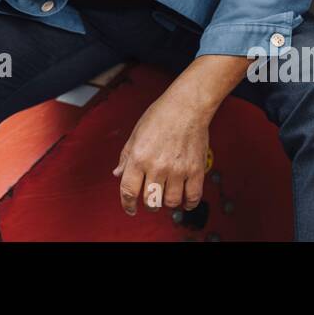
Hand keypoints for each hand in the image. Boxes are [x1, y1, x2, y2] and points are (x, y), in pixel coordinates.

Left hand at [112, 84, 212, 214]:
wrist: (187, 105)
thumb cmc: (160, 116)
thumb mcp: (136, 133)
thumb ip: (126, 156)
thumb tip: (117, 174)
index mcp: (139, 157)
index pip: (128, 190)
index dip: (127, 204)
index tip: (130, 209)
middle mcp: (157, 166)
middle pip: (150, 201)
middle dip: (149, 204)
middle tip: (152, 199)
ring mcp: (178, 170)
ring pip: (170, 202)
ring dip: (167, 203)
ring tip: (167, 195)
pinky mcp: (196, 170)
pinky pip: (192, 197)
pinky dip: (188, 203)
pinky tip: (185, 200)